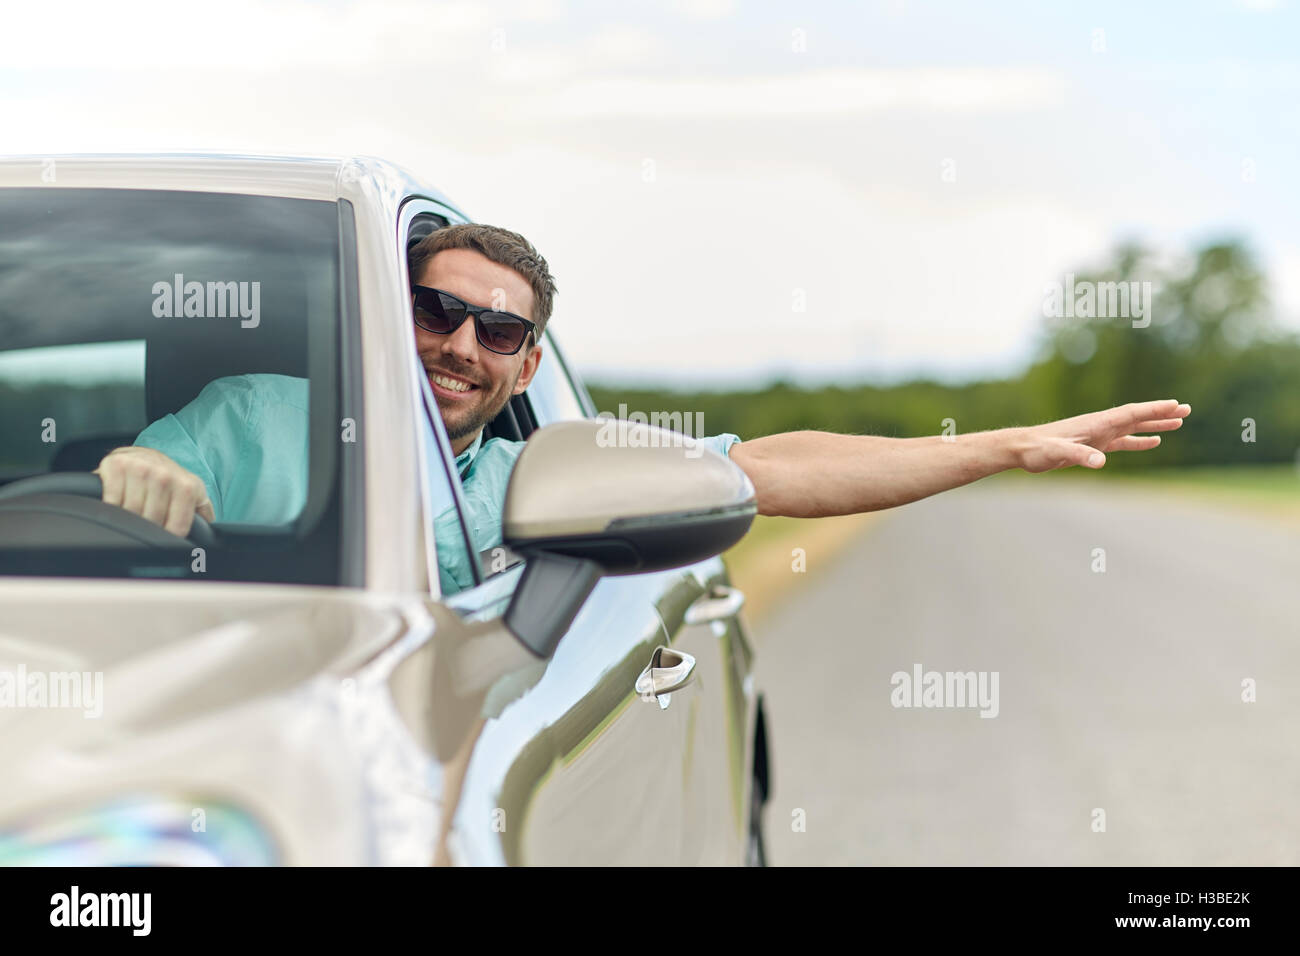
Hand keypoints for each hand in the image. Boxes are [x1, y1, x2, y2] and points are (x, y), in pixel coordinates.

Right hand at [94, 446, 214, 536]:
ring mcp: (140, 469)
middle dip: (146, 527)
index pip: (177, 528)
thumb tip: (209, 537)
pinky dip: (111, 507)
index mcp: (187, 487)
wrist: (142, 455)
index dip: (167, 536)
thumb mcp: (192, 494)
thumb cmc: (167, 481)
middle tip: (144, 521)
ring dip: (127, 518)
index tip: (163, 534)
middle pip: (151, 521)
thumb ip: (202, 514)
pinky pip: (111, 500)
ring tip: (131, 512)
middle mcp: (165, 476)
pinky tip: (116, 502)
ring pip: (130, 513)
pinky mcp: (117, 466)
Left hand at [1015, 399, 1190, 473]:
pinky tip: (1153, 442)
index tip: (1176, 405)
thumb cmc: (1038, 450)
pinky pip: (1123, 441)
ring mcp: (1098, 434)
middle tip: (1187, 410)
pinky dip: (1139, 441)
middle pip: (1137, 416)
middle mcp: (1100, 425)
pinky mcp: (1093, 445)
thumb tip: (1102, 462)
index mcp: (1096, 423)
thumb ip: (1080, 456)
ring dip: (1155, 425)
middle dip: (1161, 414)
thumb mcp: (1058, 453)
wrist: (1022, 449)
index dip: (1153, 409)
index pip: (1131, 413)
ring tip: (1178, 424)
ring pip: (1133, 427)